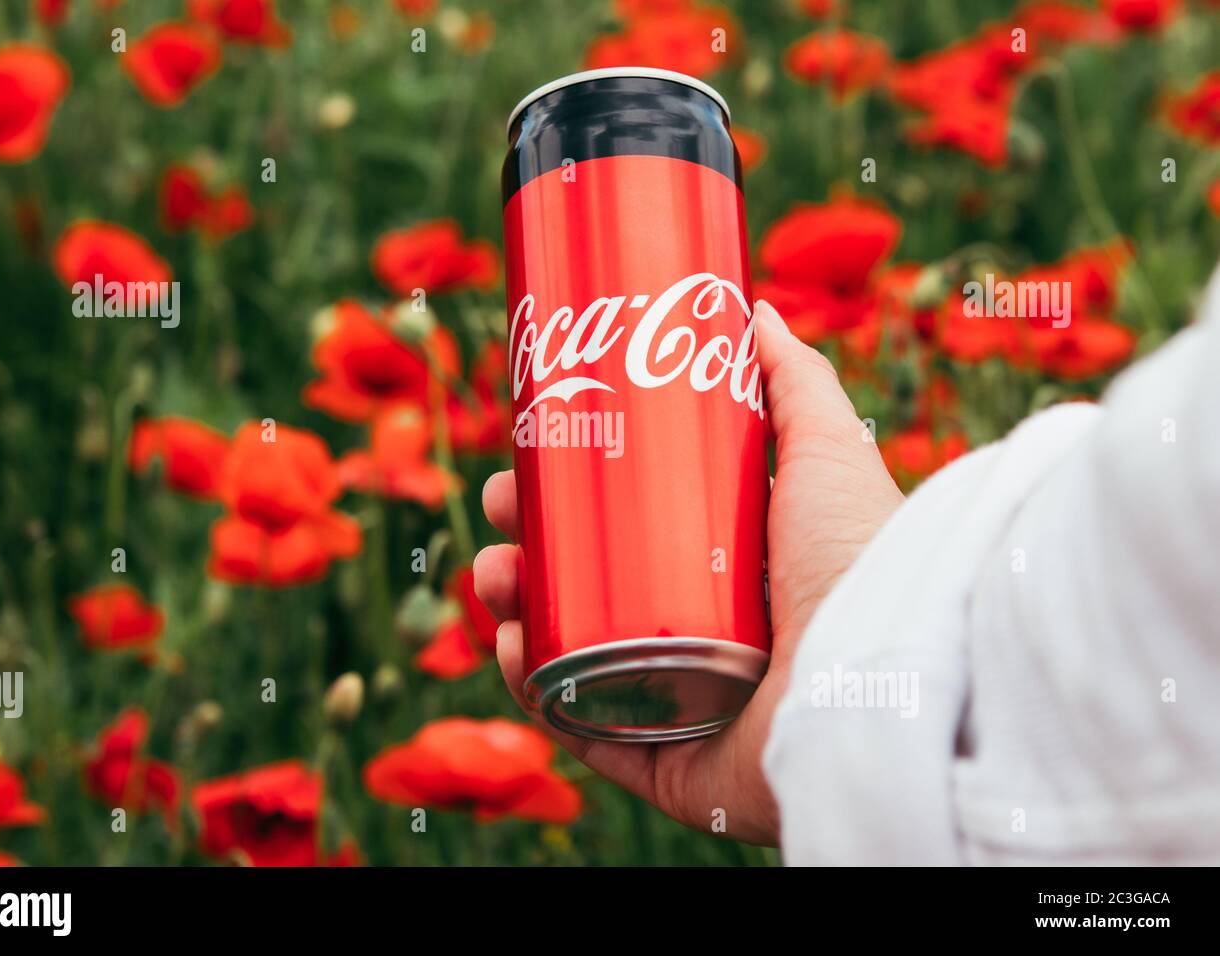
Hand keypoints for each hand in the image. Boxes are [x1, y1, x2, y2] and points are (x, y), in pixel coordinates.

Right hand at [474, 299, 904, 844]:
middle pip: (589, 588)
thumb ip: (795, 377)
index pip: (631, 532)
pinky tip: (509, 646)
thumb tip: (748, 303)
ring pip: (572, 655)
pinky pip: (585, 729)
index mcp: (733, 572)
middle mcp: (706, 638)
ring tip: (496, 574)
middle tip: (502, 507)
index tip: (531, 453)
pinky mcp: (671, 761)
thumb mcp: (827, 448)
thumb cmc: (864, 557)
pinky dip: (536, 692)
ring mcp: (685, 702)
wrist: (887, 678)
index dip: (574, 495)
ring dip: (516, 610)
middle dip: (529, 546)